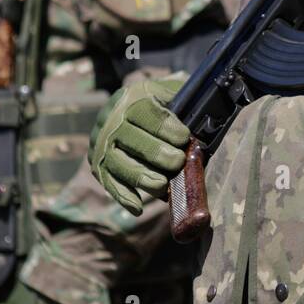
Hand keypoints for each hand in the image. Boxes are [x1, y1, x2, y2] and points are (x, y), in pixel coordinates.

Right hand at [88, 74, 188, 215]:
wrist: (130, 109)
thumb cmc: (162, 106)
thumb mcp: (171, 95)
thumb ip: (184, 104)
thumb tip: (205, 122)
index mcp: (131, 98)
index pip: (143, 111)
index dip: (164, 126)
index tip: (184, 137)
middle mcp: (111, 120)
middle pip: (129, 137)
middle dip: (155, 152)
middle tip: (177, 161)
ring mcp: (102, 145)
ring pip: (117, 162)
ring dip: (139, 176)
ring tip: (162, 186)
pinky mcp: (99, 166)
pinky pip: (108, 182)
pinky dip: (123, 196)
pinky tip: (137, 208)